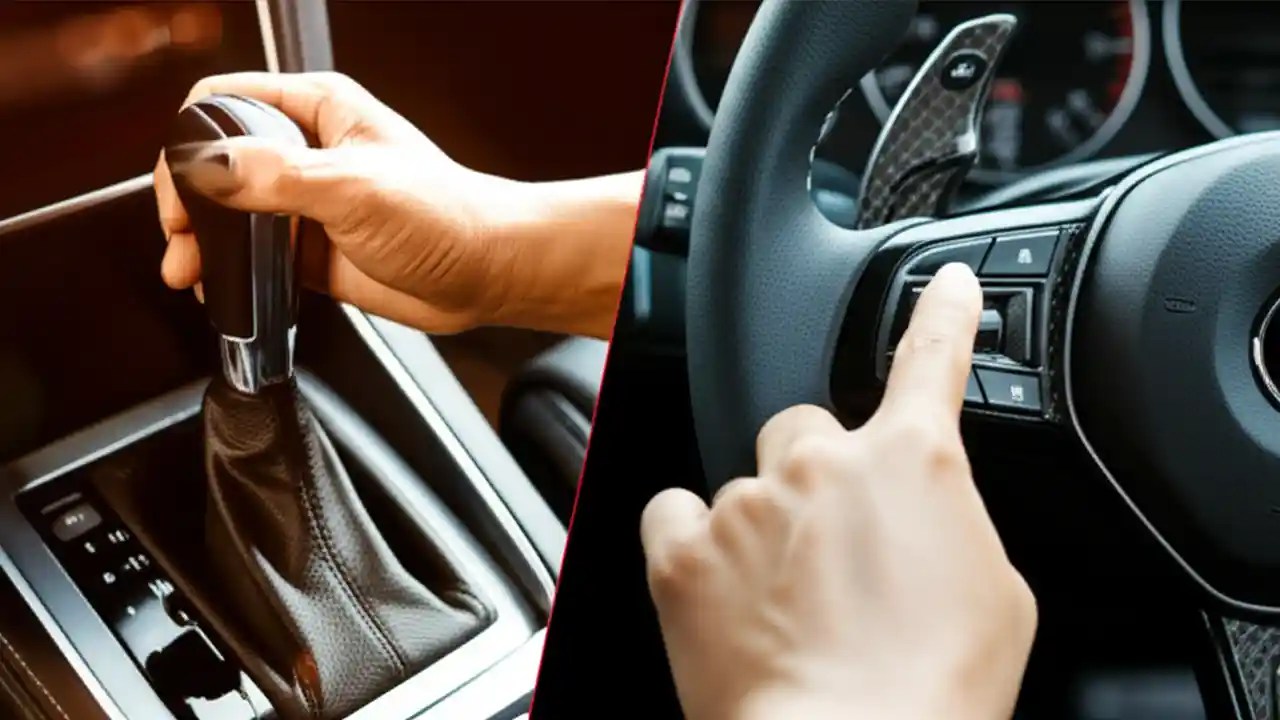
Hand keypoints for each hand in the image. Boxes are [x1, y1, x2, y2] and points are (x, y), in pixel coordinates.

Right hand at [155, 71, 637, 336]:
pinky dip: (230, 271)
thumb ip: (280, 176)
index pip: (223, 103)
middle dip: (188, 201)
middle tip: (181, 239)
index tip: (184, 192)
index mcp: (318, 109)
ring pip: (230, 213)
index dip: (190, 143)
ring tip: (189, 271)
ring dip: (203, 242)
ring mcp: (307, 202)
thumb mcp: (356, 188)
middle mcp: (306, 150)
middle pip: (216, 161)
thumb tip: (212, 167)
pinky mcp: (311, 248)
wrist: (488, 272)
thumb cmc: (447, 216)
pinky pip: (253, 255)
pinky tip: (220, 290)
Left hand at [640, 263, 1036, 719]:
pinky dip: (692, 542)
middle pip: (807, 428)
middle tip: (833, 550)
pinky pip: (673, 513)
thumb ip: (951, 522)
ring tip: (788, 605)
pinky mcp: (682, 551)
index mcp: (911, 462)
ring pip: (744, 482)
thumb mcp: (994, 593)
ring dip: (763, 525)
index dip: (941, 315)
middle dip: (818, 474)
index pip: (931, 360)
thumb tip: (926, 519)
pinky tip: (724, 592)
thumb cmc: (935, 691)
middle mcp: (819, 463)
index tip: (945, 285)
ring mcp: (744, 502)